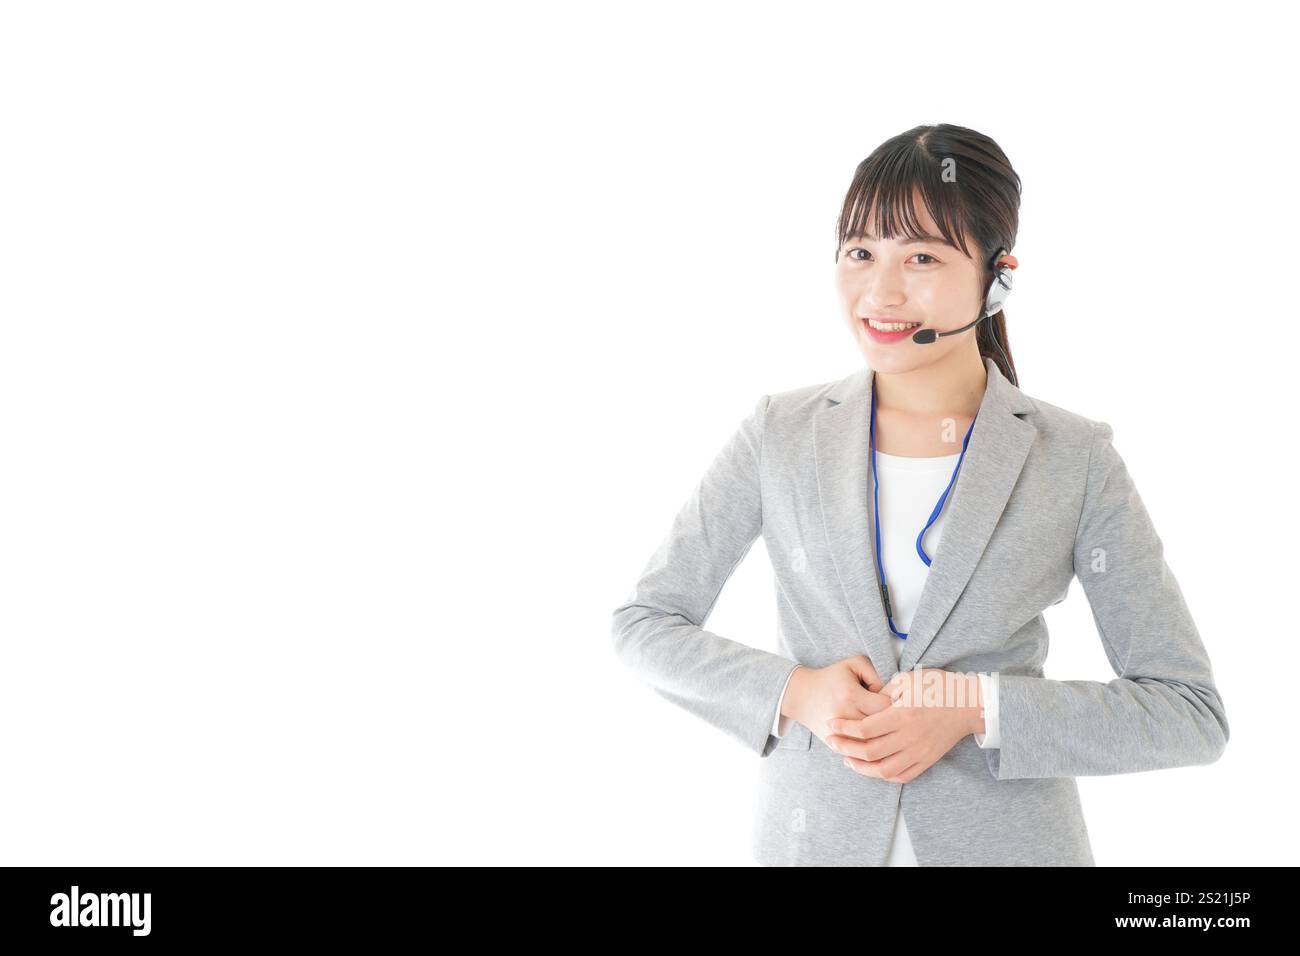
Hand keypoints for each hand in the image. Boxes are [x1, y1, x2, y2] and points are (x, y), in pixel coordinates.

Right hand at [782, 655, 893, 743]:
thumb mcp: (853, 665)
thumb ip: (875, 673)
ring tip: (890, 731)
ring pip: (872, 745)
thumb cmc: (832, 678)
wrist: (802, 696)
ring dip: (884, 740)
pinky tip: (877, 741)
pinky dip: (870, 750)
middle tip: (897, 718)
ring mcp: (838, 734)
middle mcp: (845, 717)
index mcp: (852, 695)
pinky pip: (859, 754)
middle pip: (882, 728)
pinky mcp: (834, 745)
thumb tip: (888, 693)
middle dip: (893, 724)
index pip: (886, 706)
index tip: (897, 702)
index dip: (896, 704)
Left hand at [824, 667, 982, 782]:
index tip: (831, 724)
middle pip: (869, 751)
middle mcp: (909, 737)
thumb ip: (885, 689)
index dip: (844, 728)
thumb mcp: (909, 679)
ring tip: (847, 760)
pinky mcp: (927, 760)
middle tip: (831, 742)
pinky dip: (884, 775)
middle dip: (845, 748)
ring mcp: (919, 752)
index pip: (864, 729)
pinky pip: (902, 775)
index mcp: (902, 716)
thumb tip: (866, 697)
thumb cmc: (939, 688)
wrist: (969, 705)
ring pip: (883, 769)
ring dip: (861, 767)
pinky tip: (872, 768)